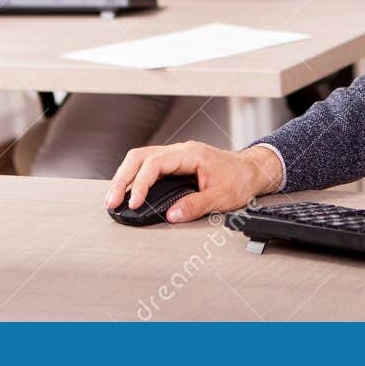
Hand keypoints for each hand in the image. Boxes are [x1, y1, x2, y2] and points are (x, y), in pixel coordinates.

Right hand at [105, 141, 283, 222]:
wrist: (252, 171)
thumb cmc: (240, 180)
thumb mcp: (221, 197)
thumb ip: (195, 205)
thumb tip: (171, 215)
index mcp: (190, 154)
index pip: (155, 163)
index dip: (141, 184)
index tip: (133, 202)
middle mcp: (181, 150)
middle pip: (140, 156)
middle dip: (123, 178)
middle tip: (112, 200)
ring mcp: (177, 155)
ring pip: (141, 158)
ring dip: (125, 176)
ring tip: (113, 197)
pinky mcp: (176, 162)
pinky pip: (148, 164)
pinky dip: (135, 176)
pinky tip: (128, 190)